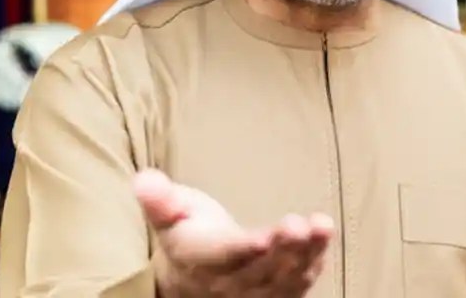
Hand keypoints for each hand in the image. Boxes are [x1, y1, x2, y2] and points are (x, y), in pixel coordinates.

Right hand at [133, 169, 333, 296]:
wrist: (190, 277)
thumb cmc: (185, 234)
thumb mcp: (168, 214)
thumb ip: (160, 199)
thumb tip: (143, 179)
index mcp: (198, 260)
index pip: (223, 257)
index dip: (244, 249)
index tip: (264, 237)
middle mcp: (226, 284)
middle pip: (259, 271)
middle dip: (283, 249)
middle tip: (301, 225)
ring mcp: (252, 295)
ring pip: (282, 281)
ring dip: (306, 255)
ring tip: (322, 226)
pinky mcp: (274, 296)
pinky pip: (296, 288)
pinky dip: (312, 265)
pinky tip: (323, 239)